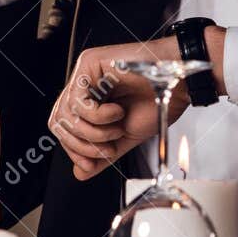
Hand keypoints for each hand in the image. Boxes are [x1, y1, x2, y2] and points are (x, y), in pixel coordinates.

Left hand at [48, 31, 229, 179]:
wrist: (179, 86)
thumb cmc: (158, 103)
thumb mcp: (124, 137)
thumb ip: (101, 154)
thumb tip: (79, 173)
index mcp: (89, 99)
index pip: (63, 127)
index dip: (73, 149)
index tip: (91, 164)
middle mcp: (82, 85)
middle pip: (59, 121)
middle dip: (82, 144)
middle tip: (108, 147)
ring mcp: (83, 73)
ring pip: (66, 113)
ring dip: (94, 131)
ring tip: (117, 127)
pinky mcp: (88, 63)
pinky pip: (77, 100)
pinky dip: (98, 115)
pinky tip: (117, 112)